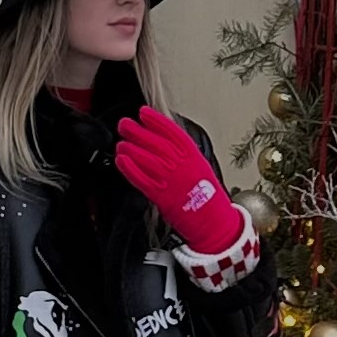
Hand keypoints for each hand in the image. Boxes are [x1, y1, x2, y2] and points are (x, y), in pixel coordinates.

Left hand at [114, 109, 233, 248]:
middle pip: (157, 143)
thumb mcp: (202, 169)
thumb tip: (166, 145)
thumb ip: (184, 157)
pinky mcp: (162, 197)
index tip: (143, 112)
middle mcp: (183, 166)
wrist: (215, 223)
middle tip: (125, 124)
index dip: (156, 121)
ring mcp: (172, 180)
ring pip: (148, 159)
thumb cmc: (210, 199)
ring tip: (121, 143)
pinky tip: (122, 160)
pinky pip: (143, 180)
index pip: (172, 132)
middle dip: (138, 131)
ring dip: (131, 149)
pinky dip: (130, 169)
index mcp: (194, 157)